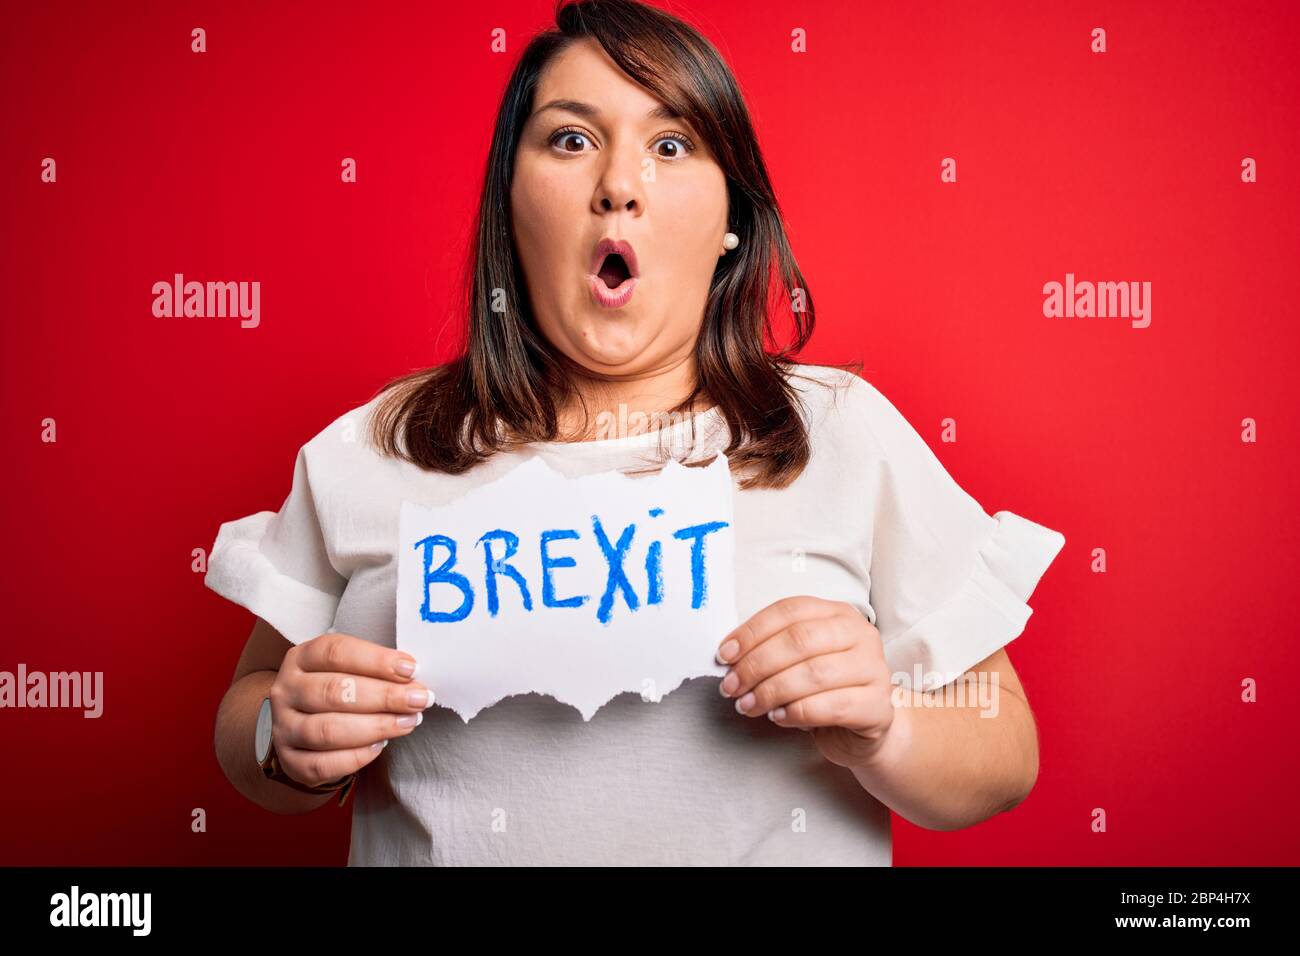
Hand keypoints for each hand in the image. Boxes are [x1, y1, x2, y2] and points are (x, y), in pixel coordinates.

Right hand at [268, 632, 435, 787]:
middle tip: (419, 699)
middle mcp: (286, 691)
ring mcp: (283, 728)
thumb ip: (375, 670)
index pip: (337, 652)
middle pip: (334, 691)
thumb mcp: (348, 668)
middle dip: (384, 696)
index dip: (376, 660)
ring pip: (328, 730)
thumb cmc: (336, 689)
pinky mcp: (290, 762)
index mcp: (301, 658)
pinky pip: (323, 764)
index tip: (412, 669)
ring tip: (408, 722)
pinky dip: (356, 756)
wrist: (300, 726)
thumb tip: (414, 681)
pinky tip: (381, 746)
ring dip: (376, 727)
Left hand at [716, 595, 896, 767]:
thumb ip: (773, 649)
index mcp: (838, 614)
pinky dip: (796, 712)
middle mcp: (861, 635)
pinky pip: (830, 707)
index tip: (725, 655)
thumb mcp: (800, 660)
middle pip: (800, 640)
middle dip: (757, 664)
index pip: (790, 611)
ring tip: (747, 705)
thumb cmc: (826, 690)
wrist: (866, 728)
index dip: (752, 631)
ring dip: (771, 691)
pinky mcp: (878, 706)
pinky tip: (777, 717)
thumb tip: (730, 656)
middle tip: (732, 686)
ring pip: (814, 673)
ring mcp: (874, 669)